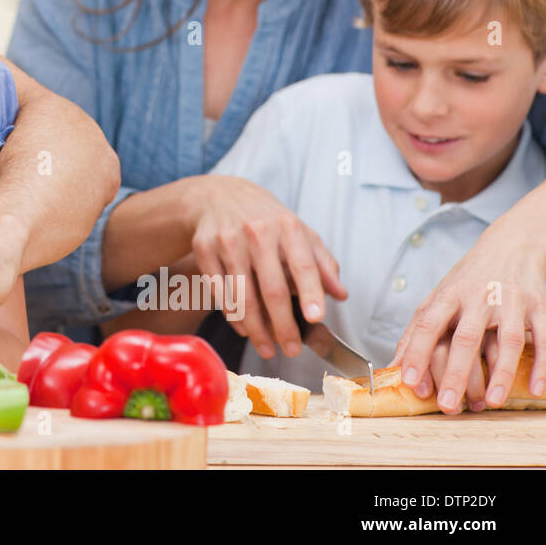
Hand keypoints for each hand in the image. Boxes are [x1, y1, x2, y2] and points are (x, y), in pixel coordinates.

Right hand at [189, 176, 347, 359]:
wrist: (218, 196)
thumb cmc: (265, 219)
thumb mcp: (298, 231)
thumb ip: (322, 262)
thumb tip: (340, 294)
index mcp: (287, 226)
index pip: (304, 265)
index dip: (311, 293)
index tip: (316, 318)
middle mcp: (257, 232)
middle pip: (272, 289)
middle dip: (283, 325)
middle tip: (292, 348)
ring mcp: (228, 241)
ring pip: (243, 297)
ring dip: (256, 329)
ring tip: (268, 348)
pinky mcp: (205, 250)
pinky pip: (220, 292)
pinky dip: (233, 316)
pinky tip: (244, 329)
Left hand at [390, 204, 545, 412]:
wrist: (510, 244)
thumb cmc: (469, 279)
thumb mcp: (439, 297)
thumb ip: (418, 331)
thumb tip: (394, 366)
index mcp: (448, 295)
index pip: (427, 325)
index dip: (416, 352)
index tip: (409, 381)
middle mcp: (477, 297)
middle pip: (465, 337)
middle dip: (456, 373)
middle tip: (448, 405)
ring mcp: (509, 301)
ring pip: (505, 340)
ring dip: (499, 373)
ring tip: (489, 402)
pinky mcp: (537, 306)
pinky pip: (542, 337)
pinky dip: (541, 364)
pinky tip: (534, 389)